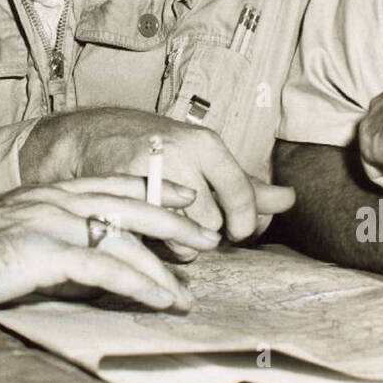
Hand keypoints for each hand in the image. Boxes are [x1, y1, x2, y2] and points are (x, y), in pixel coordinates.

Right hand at [0, 175, 218, 313]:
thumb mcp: (16, 239)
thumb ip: (55, 244)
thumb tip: (92, 268)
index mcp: (49, 192)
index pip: (113, 183)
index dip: (153, 191)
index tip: (186, 199)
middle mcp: (55, 199)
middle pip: (130, 205)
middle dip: (174, 223)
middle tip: (208, 241)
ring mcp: (50, 222)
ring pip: (124, 237)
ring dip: (162, 268)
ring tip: (187, 293)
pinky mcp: (44, 252)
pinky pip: (104, 267)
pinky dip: (138, 284)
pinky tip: (159, 299)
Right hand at [20, 107, 293, 242]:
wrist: (92, 136)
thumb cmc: (157, 147)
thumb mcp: (202, 158)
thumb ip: (246, 185)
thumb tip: (290, 200)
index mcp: (204, 143)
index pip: (242, 192)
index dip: (246, 220)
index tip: (241, 230)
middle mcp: (178, 156)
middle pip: (214, 224)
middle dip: (208, 232)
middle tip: (192, 219)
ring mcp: (147, 177)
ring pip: (184, 240)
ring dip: (182, 244)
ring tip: (168, 222)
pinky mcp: (120, 197)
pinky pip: (154, 243)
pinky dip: (158, 247)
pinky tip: (150, 229)